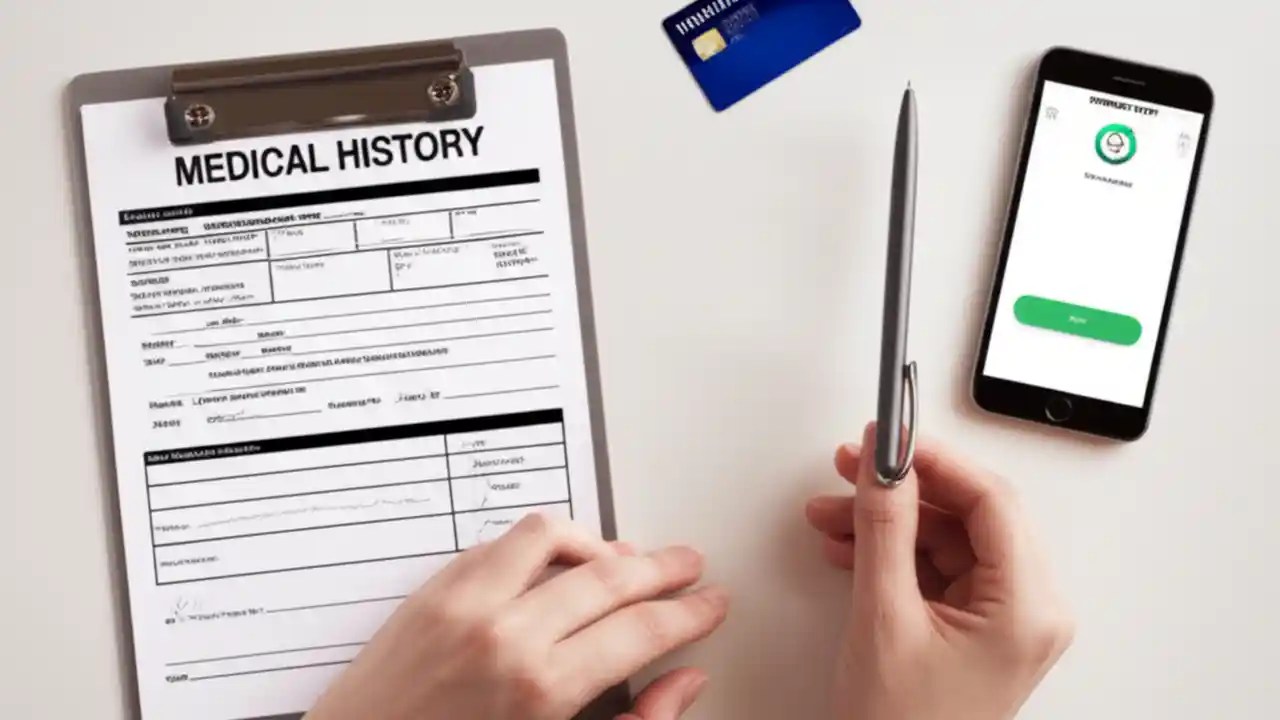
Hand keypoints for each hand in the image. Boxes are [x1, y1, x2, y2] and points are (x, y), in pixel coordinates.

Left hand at [305, 514, 727, 719]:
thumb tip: (683, 685)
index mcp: (540, 689)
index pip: (642, 629)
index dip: (690, 613)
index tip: (709, 604)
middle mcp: (503, 634)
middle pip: (609, 576)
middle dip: (662, 568)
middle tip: (687, 567)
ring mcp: (462, 604)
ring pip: (552, 536)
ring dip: (597, 543)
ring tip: (621, 559)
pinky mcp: (432, 591)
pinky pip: (499, 542)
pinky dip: (538, 544)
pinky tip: (556, 562)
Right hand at [805, 424, 1073, 719]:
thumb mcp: (883, 618)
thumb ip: (884, 529)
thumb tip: (885, 464)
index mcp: (1027, 608)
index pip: (992, 501)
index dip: (936, 460)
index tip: (889, 436)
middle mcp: (1029, 610)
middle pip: (970, 515)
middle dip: (904, 490)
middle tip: (855, 465)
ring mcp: (1005, 620)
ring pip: (948, 538)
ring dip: (889, 521)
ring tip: (833, 512)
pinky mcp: (977, 628)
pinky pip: (939, 568)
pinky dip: (894, 553)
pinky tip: (850, 546)